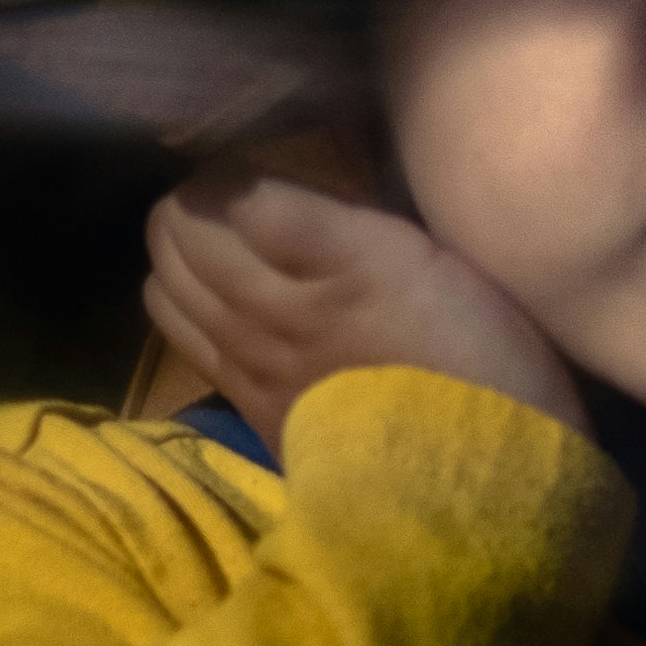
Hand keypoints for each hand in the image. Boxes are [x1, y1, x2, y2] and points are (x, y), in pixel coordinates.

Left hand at [144, 156, 587, 455]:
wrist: (479, 486)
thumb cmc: (481, 358)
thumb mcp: (431, 261)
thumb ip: (342, 218)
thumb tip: (272, 184)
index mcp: (332, 261)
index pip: (224, 191)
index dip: (230, 165)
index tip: (259, 159)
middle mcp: (272, 309)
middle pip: (177, 232)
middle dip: (193, 201)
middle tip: (235, 197)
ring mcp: (250, 364)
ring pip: (164, 283)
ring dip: (180, 252)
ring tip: (223, 246)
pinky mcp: (248, 406)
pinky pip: (182, 335)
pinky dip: (184, 303)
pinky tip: (226, 301)